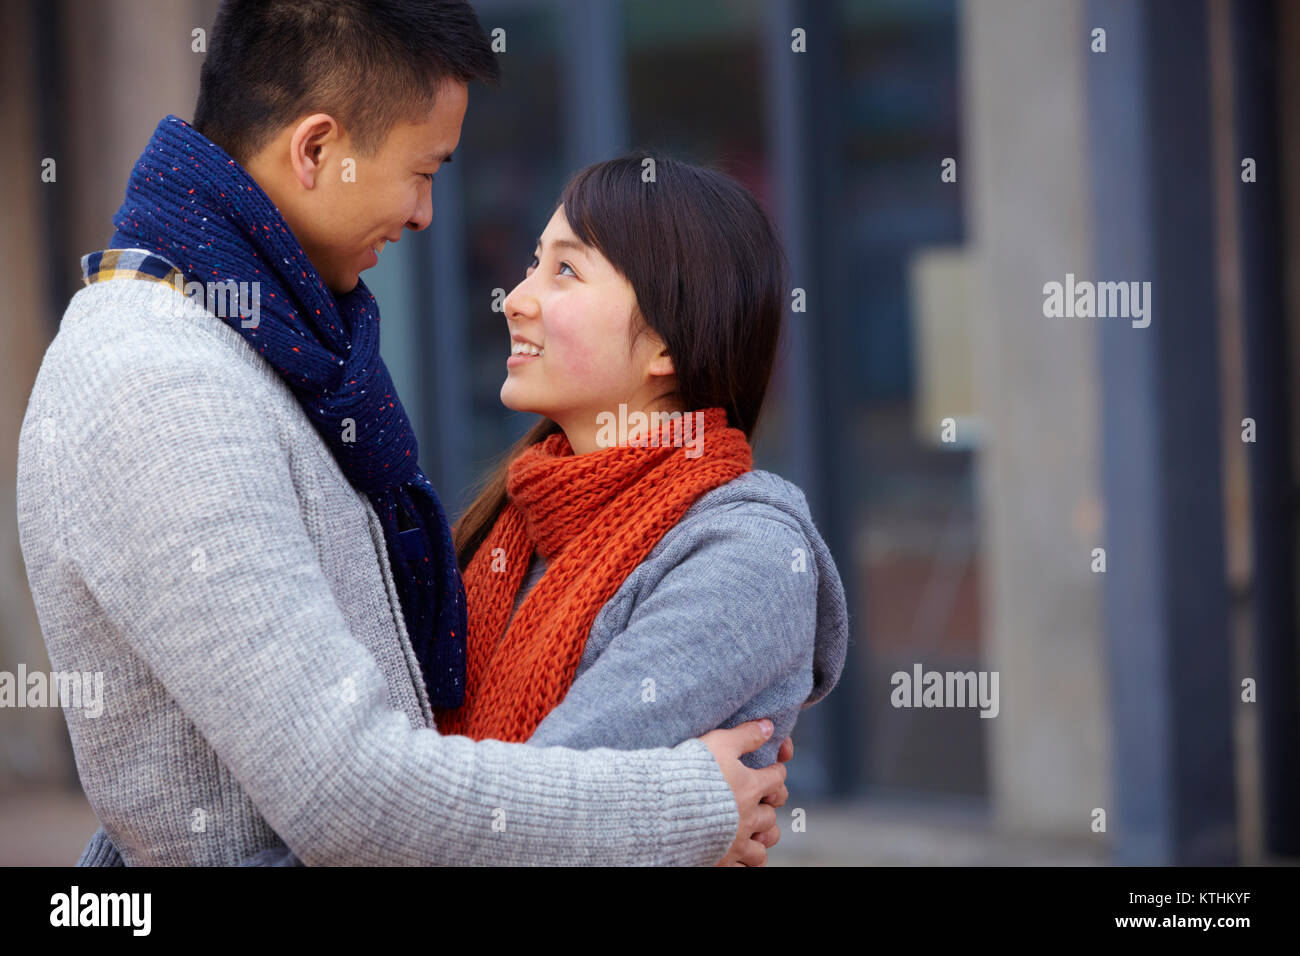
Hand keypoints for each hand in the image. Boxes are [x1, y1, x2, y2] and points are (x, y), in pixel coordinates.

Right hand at [700, 719, 785, 866]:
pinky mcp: (721, 860)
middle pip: (771, 815)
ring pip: (763, 847)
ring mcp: (735, 842)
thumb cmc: (690, 772)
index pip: (777, 778)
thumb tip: (769, 726)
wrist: (664, 807)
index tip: (772, 770)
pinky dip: (745, 863)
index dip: (776, 772)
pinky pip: (744, 869)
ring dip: (761, 839)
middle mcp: (747, 817)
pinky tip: (737, 853)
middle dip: (768, 808)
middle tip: (760, 803)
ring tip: (752, 832)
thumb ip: (745, 735)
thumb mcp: (719, 743)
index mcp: (750, 787)